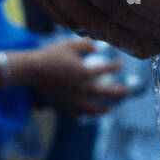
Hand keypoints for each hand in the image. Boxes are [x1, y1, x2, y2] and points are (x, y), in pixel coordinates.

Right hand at [6, 38, 131, 116]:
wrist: (32, 70)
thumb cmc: (51, 55)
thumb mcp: (70, 44)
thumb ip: (86, 45)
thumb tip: (96, 49)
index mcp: (85, 73)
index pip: (106, 69)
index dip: (115, 66)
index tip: (120, 64)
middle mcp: (82, 89)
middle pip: (106, 93)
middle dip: (119, 92)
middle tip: (127, 91)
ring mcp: (73, 100)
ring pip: (92, 109)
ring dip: (102, 110)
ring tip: (108, 110)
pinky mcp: (62, 106)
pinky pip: (74, 115)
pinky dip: (81, 115)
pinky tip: (83, 114)